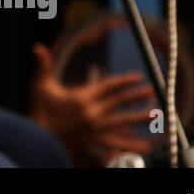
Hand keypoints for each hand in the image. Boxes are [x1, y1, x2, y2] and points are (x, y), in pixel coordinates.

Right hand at [27, 39, 156, 164]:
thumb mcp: (40, 87)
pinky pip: (116, 143)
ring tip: (156, 115)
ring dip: (140, 118)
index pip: (109, 86)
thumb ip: (43, 66)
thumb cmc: (38, 113)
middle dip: (137, 96)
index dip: (125, 81)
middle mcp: (93, 113)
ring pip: (122, 122)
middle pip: (119, 102)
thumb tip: (37, 47)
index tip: (138, 77)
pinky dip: (130, 145)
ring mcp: (95, 129)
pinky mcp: (94, 143)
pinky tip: (144, 146)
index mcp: (82, 97)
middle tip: (153, 91)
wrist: (37, 141)